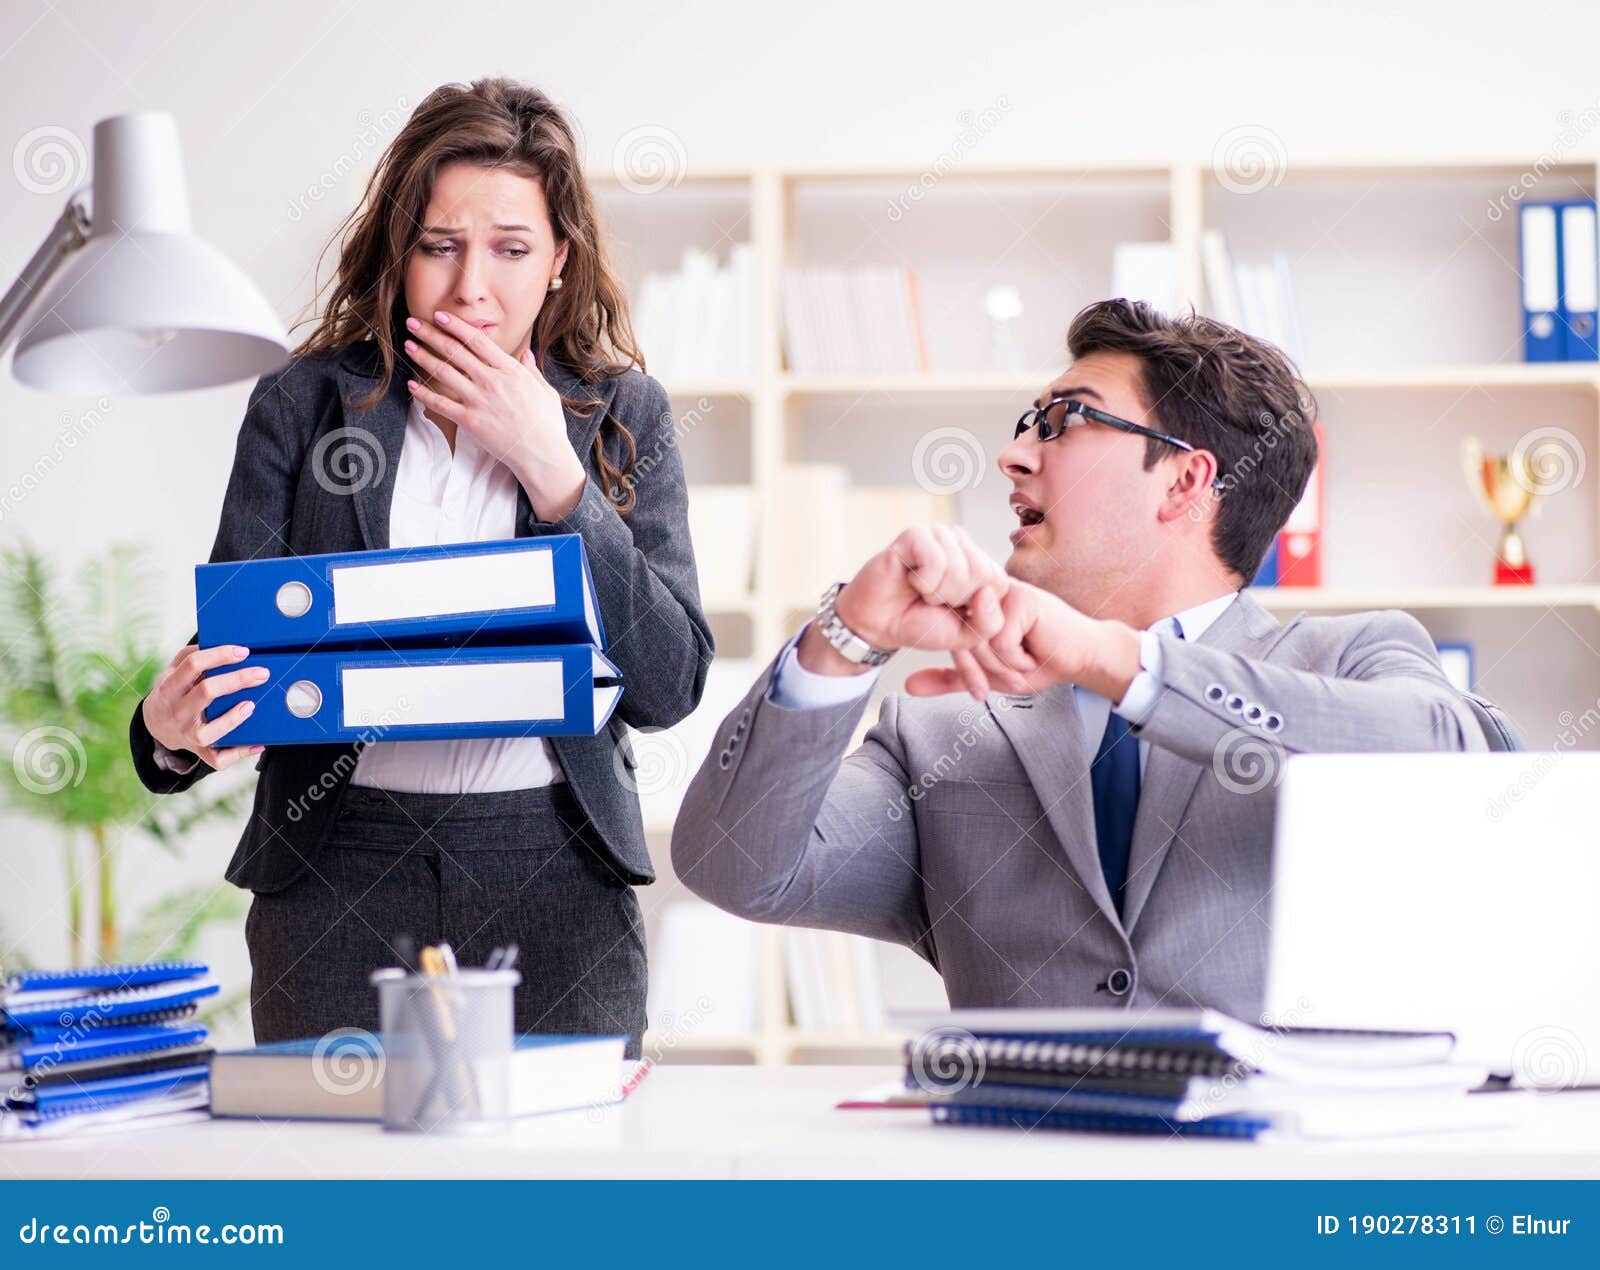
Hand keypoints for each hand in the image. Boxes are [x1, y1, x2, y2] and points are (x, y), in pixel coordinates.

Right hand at [141, 643, 267, 770]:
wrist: (154, 725)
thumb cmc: (173, 690)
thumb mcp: (173, 670)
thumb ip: (191, 656)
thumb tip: (220, 643)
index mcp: (170, 687)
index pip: (193, 665)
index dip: (220, 655)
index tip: (243, 651)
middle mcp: (176, 711)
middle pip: (206, 692)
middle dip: (237, 680)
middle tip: (262, 673)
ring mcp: (187, 734)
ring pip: (209, 731)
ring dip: (233, 719)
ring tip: (252, 705)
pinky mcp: (198, 750)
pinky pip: (217, 758)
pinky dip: (238, 753)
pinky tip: (258, 743)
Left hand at [403, 311, 585, 519]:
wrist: (542, 455)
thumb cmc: (547, 425)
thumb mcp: (545, 391)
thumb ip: (532, 369)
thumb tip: (526, 353)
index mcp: (510, 371)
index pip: (477, 341)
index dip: (456, 326)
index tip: (440, 316)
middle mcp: (492, 381)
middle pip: (455, 351)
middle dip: (431, 334)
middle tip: (414, 323)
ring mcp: (479, 401)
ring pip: (444, 373)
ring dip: (423, 357)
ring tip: (408, 346)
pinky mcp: (470, 421)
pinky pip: (441, 404)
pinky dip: (424, 394)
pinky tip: (411, 386)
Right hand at [795, 526, 1009, 696]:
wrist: (878, 625)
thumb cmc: (920, 623)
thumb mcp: (965, 635)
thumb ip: (990, 624)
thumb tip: (985, 593)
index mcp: (980, 563)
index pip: (1000, 583)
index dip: (975, 608)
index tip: (952, 610)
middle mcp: (962, 544)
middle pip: (982, 573)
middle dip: (955, 598)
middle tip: (933, 600)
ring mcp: (939, 535)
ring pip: (958, 567)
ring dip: (936, 592)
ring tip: (921, 590)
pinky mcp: (915, 534)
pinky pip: (935, 560)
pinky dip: (923, 581)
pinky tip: (911, 580)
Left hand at [903, 577, 1142, 702]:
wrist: (1082, 658)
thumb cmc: (1040, 661)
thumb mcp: (988, 675)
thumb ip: (950, 677)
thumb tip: (907, 686)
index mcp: (975, 608)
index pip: (952, 640)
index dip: (971, 667)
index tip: (995, 675)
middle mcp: (985, 595)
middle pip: (964, 643)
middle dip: (992, 668)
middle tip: (1020, 666)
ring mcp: (1002, 593)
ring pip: (979, 642)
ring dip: (1006, 664)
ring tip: (1029, 656)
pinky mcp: (1020, 599)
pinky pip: (1000, 640)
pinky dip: (1018, 657)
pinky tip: (1037, 648)